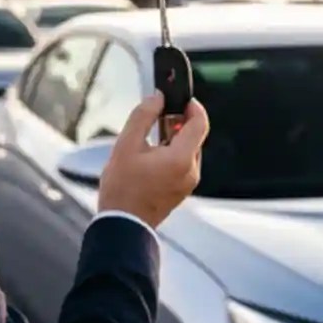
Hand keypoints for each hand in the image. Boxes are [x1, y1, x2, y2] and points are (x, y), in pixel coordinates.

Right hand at [98, 92, 208, 228]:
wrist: (124, 224)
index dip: (192, 106)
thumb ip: (144, 116)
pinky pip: (184, 164)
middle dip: (179, 123)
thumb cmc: (122, 188)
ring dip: (174, 139)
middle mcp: (191, 170)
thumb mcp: (126, 145)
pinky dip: (173, 154)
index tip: (181, 98)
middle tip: (158, 118)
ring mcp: (189, 183)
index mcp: (181, 158)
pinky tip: (152, 158)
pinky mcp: (183, 190)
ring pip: (189, 150)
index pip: (200, 122)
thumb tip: (157, 98)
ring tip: (150, 142)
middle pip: (194, 136)